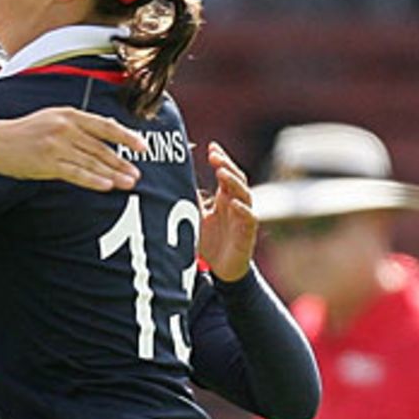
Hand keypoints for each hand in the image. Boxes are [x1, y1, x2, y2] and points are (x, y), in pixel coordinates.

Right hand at [0, 108, 143, 190]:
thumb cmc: (26, 132)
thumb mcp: (53, 119)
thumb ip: (79, 126)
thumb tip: (106, 136)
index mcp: (70, 114)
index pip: (105, 125)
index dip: (125, 137)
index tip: (142, 148)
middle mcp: (65, 127)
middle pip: (100, 147)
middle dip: (121, 162)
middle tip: (137, 174)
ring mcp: (57, 145)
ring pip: (91, 162)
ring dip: (112, 174)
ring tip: (128, 183)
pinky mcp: (47, 163)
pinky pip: (76, 173)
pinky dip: (93, 180)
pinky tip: (107, 186)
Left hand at [198, 142, 256, 281]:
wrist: (220, 270)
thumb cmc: (209, 242)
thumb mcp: (194, 218)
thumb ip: (188, 200)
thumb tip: (169, 180)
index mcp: (225, 198)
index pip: (227, 173)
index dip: (221, 159)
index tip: (211, 147)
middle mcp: (237, 204)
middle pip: (237, 179)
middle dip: (226, 165)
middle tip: (214, 155)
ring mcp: (244, 218)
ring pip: (244, 194)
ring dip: (233, 183)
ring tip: (222, 172)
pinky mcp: (247, 234)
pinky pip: (248, 218)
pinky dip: (243, 210)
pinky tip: (234, 202)